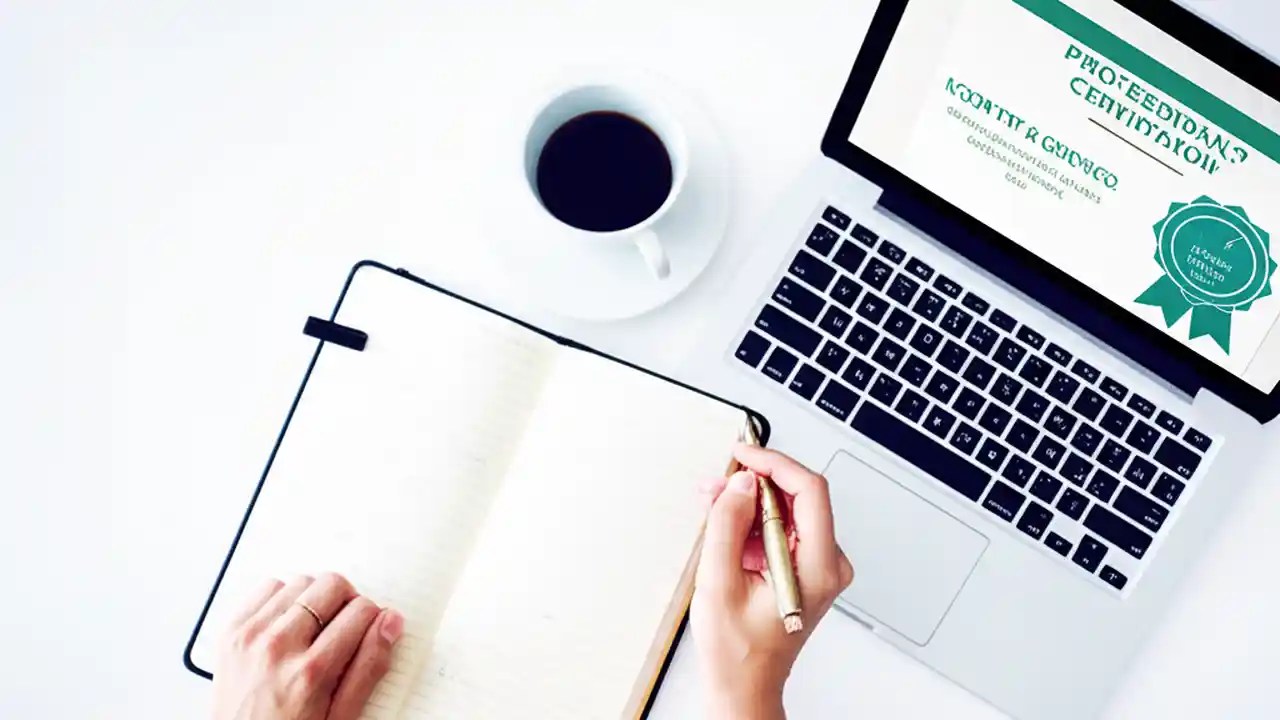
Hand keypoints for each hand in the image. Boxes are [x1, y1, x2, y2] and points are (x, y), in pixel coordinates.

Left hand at [211, 572, 404, 719]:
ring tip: (314, 628)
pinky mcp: (232, 630)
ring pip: (301, 581)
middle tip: (344, 625)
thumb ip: (369, 668)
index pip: (361, 611)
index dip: (372, 617)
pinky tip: (289, 622)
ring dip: (315, 599)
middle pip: (331, 585)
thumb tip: (389, 623)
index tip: (369, 628)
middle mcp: (279, 648)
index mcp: (311, 672)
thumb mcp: (341, 716)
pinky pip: (268, 587)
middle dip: (347, 601)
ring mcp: (251, 636)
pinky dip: (284, 597)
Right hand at [692, 444, 853, 719]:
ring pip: (787, 511)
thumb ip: (728, 525)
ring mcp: (818, 567)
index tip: (744, 454)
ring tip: (712, 505)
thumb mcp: (719, 583)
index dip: (775, 463)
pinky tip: (725, 529)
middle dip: (754, 484)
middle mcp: (828, 564)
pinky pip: (782, 529)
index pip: (810, 491)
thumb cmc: (737, 652)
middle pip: (799, 497)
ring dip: (748, 503)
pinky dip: (752, 522)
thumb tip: (740, 484)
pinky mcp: (804, 568)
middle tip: (717, 482)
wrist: (743, 687)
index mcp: (817, 568)